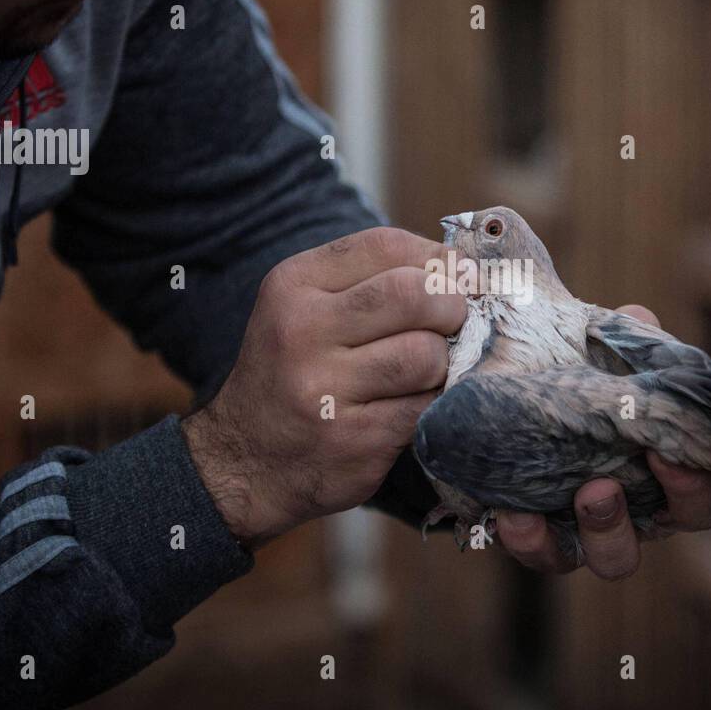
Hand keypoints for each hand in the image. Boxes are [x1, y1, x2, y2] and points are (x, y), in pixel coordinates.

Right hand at [182, 227, 465, 548]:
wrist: (246, 463)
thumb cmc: (294, 374)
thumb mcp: (306, 308)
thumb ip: (372, 280)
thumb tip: (465, 269)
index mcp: (293, 285)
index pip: (386, 246)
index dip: (439, 258)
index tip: (461, 276)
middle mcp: (302, 331)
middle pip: (414, 294)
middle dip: (452, 306)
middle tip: (455, 324)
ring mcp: (325, 390)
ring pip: (427, 355)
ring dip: (445, 364)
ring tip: (425, 373)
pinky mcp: (354, 439)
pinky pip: (425, 408)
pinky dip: (433, 406)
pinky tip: (412, 407)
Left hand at [495, 303, 710, 579]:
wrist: (494, 398)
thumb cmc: (568, 370)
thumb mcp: (595, 345)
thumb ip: (622, 336)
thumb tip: (636, 319)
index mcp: (679, 451)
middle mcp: (650, 499)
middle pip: (696, 514)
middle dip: (690, 491)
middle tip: (665, 457)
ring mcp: (600, 525)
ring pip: (620, 558)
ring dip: (612, 530)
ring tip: (593, 490)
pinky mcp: (546, 540)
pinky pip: (548, 555)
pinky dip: (534, 539)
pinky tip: (515, 510)